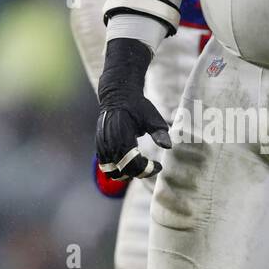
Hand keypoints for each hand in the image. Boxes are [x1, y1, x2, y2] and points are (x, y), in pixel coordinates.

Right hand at [96, 37, 169, 180]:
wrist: (117, 95)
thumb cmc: (137, 106)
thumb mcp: (152, 118)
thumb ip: (159, 133)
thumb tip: (169, 146)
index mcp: (123, 139)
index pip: (134, 165)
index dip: (148, 170)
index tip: (159, 166)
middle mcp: (110, 145)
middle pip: (123, 172)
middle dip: (138, 172)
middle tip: (151, 166)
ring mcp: (102, 146)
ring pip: (111, 172)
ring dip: (125, 173)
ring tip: (139, 165)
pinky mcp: (99, 146)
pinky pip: (106, 165)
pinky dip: (117, 167)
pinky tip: (130, 159)